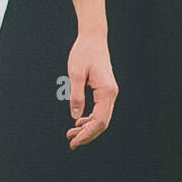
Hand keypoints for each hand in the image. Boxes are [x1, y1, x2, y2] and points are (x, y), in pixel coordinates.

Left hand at [66, 33, 117, 149]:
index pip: (99, 121)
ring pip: (101, 118)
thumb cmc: (83, 52)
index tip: (74, 142)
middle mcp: (111, 94)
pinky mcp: (105, 90)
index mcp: (106, 91)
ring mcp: (110, 92)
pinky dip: (89, 119)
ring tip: (71, 134)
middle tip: (71, 143)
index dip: (87, 134)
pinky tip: (78, 122)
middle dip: (87, 135)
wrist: (93, 38)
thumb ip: (76, 95)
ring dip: (87, 128)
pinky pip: (100, 110)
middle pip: (102, 123)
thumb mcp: (75, 73)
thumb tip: (76, 117)